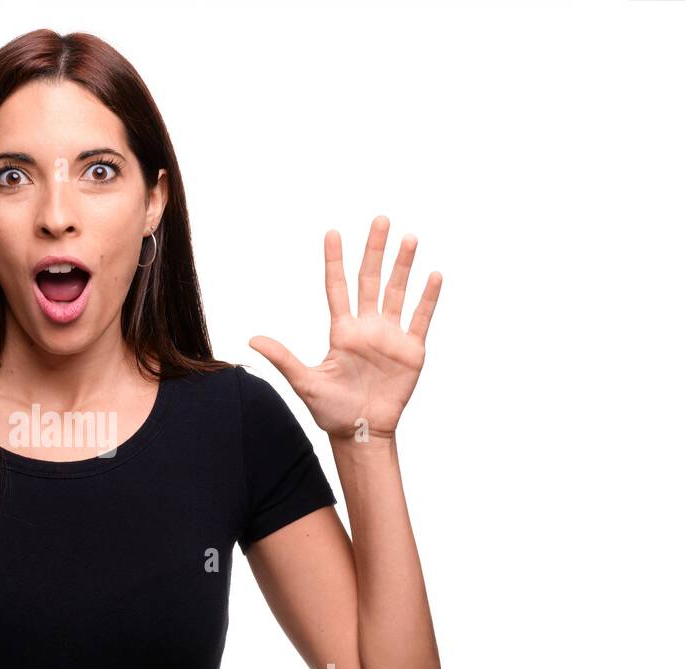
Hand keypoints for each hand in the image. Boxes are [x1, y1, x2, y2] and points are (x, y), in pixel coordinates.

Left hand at [249, 216, 440, 441]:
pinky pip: (420, 319)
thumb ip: (283, 357)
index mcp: (341, 331)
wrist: (361, 432)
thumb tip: (251, 338)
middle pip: (371, 280)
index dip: (335, 261)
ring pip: (397, 292)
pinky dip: (427, 298)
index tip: (333, 232)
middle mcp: (367, 327)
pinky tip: (433, 275)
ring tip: (409, 238)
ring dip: (403, 266)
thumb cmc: (330, 410)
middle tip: (380, 220)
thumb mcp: (305, 382)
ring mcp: (390, 336)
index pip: (337, 287)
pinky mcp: (411, 350)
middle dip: (375, 250)